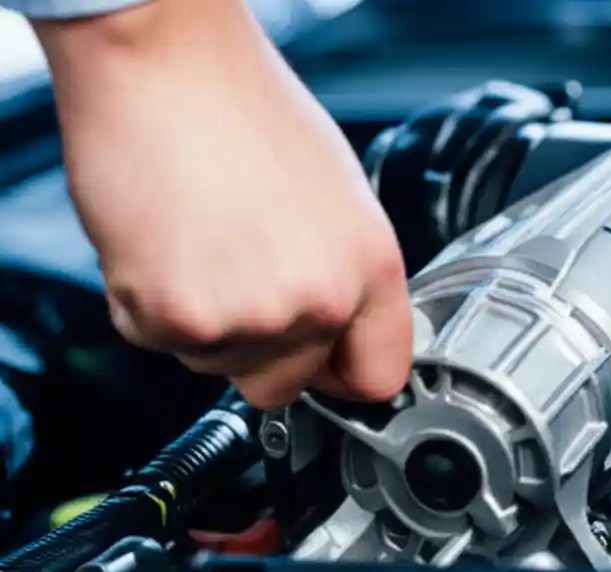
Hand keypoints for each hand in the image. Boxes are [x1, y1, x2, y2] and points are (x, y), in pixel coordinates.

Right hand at [34, 0, 411, 408]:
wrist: (161, 62)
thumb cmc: (241, 109)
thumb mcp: (336, 197)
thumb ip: (342, 273)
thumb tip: (335, 325)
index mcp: (372, 267)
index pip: (377, 377)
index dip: (340, 375)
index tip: (321, 367)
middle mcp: (320, 300)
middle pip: (286, 386)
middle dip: (259, 349)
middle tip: (235, 273)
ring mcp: (249, 316)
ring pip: (216, 365)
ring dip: (202, 320)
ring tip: (198, 239)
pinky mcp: (177, 317)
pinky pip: (157, 340)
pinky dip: (147, 303)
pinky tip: (160, 242)